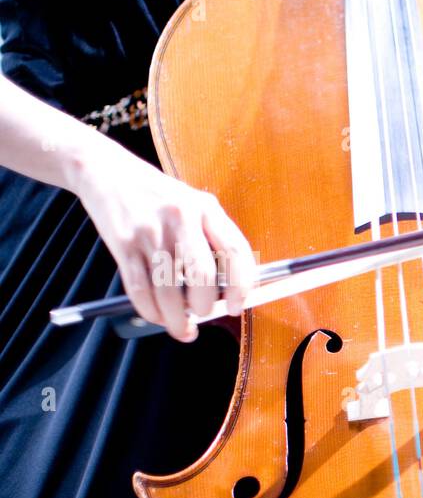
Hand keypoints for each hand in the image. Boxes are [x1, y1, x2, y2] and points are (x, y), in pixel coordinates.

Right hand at [71, 146, 254, 341]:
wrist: (105, 170)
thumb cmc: (157, 197)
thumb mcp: (193, 205)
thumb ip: (212, 240)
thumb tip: (227, 291)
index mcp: (206, 208)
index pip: (236, 252)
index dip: (241, 286)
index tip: (235, 307)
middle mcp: (181, 217)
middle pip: (203, 276)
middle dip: (204, 307)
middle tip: (201, 315)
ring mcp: (150, 231)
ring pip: (169, 290)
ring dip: (176, 319)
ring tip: (181, 328)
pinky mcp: (123, 243)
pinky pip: (140, 290)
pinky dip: (151, 312)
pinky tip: (158, 317)